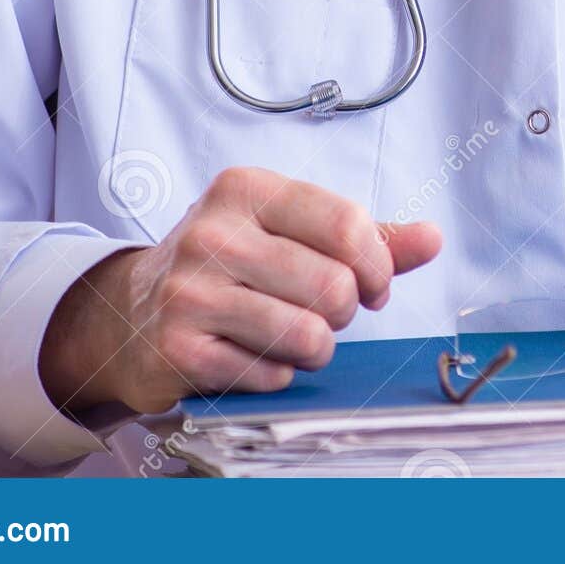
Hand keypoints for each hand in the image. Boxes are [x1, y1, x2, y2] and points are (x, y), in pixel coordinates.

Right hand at [39, 167, 441, 414]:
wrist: (131, 312)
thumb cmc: (229, 264)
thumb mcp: (291, 231)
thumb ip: (365, 236)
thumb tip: (433, 238)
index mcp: (248, 189)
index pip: (346, 224)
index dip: (378, 265)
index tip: (375, 284)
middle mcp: (214, 232)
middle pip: (333, 286)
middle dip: (345, 311)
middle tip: (327, 312)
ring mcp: (190, 290)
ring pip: (306, 334)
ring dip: (317, 347)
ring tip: (296, 335)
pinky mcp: (178, 346)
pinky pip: (269, 373)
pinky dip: (277, 373)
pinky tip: (254, 355)